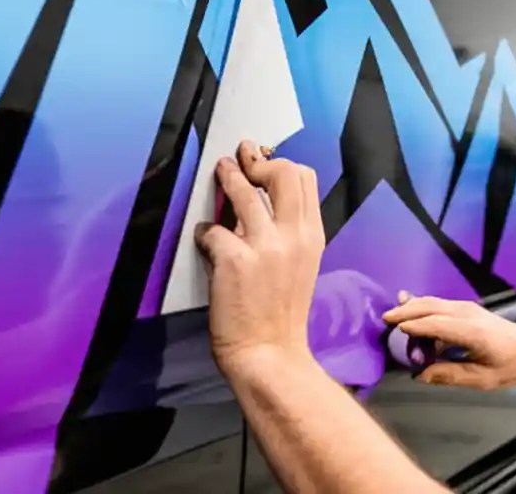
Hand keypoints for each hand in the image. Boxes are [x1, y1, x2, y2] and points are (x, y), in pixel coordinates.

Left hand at [195, 140, 324, 374]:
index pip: (304, 179)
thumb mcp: (302, 266)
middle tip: (241, 161)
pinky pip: (212, 230)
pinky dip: (204, 232)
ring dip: (227, 177)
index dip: (281, 165)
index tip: (263, 165)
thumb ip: (288, 234)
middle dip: (257, 161)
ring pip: (244, 191)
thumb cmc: (281, 314)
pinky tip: (203, 240)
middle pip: (281, 173)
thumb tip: (261, 208)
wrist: (269, 354)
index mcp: (312, 237)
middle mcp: (293, 236)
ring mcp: (263, 246)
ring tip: (220, 170)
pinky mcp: (233, 260)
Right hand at [382, 297, 515, 389]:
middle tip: (385, 319)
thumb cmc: (509, 367)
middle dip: (407, 311)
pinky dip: (422, 306)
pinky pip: (439, 304)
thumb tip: (420, 375)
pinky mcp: (467, 308)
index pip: (437, 324)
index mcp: (472, 332)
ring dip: (412, 307)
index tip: (394, 328)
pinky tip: (409, 304)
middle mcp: (468, 314)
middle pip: (431, 307)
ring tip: (393, 314)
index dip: (415, 326)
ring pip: (433, 302)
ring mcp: (468, 308)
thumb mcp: (481, 379)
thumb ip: (449, 375)